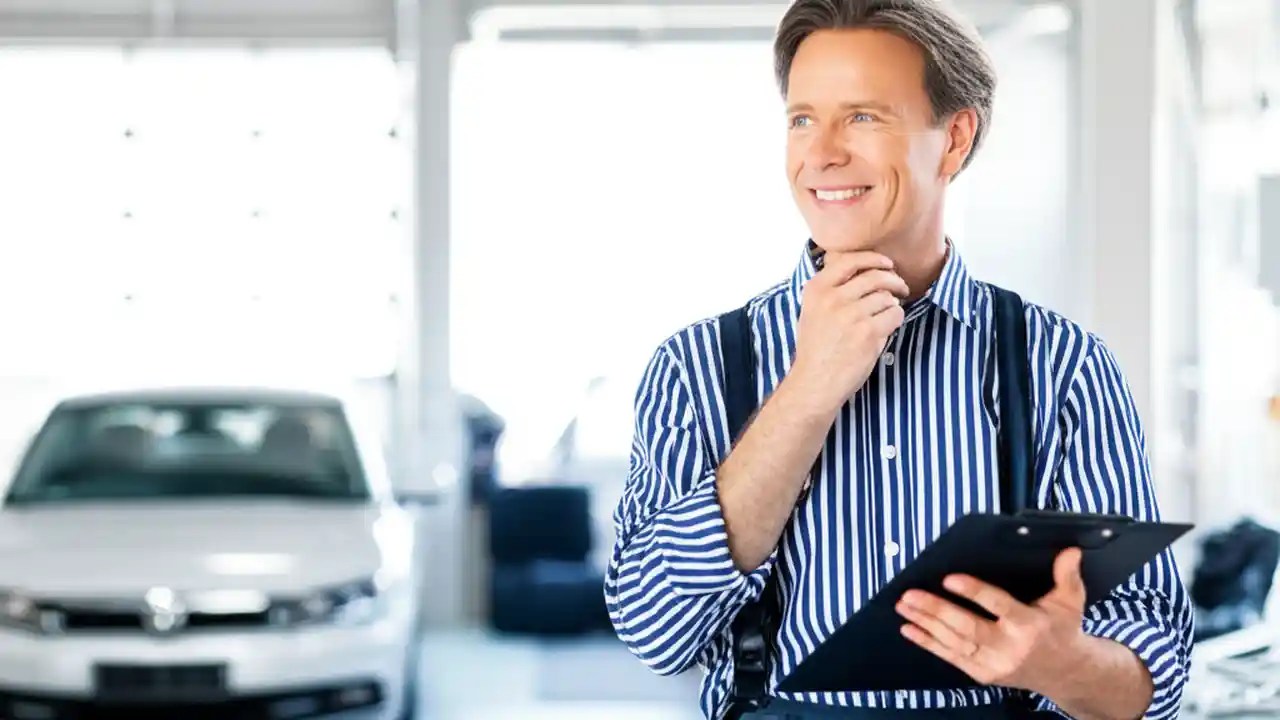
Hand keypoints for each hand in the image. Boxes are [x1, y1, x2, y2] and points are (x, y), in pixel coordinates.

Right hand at [787, 251, 908, 416]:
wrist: (815, 382)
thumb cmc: (815, 351)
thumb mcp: (811, 312)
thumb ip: (831, 291)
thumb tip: (863, 274)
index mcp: (817, 290)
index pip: (850, 260)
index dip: (874, 259)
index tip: (887, 264)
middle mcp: (833, 298)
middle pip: (875, 276)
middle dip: (894, 280)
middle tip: (901, 288)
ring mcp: (851, 315)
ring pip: (887, 297)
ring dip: (893, 305)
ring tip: (888, 315)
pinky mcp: (868, 332)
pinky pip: (895, 314)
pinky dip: (896, 319)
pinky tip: (888, 328)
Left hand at [895, 547, 1089, 698]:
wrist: (1065, 673)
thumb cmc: (1063, 630)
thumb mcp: (1071, 602)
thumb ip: (1067, 576)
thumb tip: (1070, 551)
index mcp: (1029, 625)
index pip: (997, 606)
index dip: (973, 592)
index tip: (949, 578)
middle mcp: (1010, 647)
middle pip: (967, 627)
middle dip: (936, 610)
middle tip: (911, 594)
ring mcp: (994, 664)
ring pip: (954, 642)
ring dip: (925, 623)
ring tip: (904, 606)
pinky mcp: (982, 674)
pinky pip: (951, 657)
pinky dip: (928, 643)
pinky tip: (909, 629)